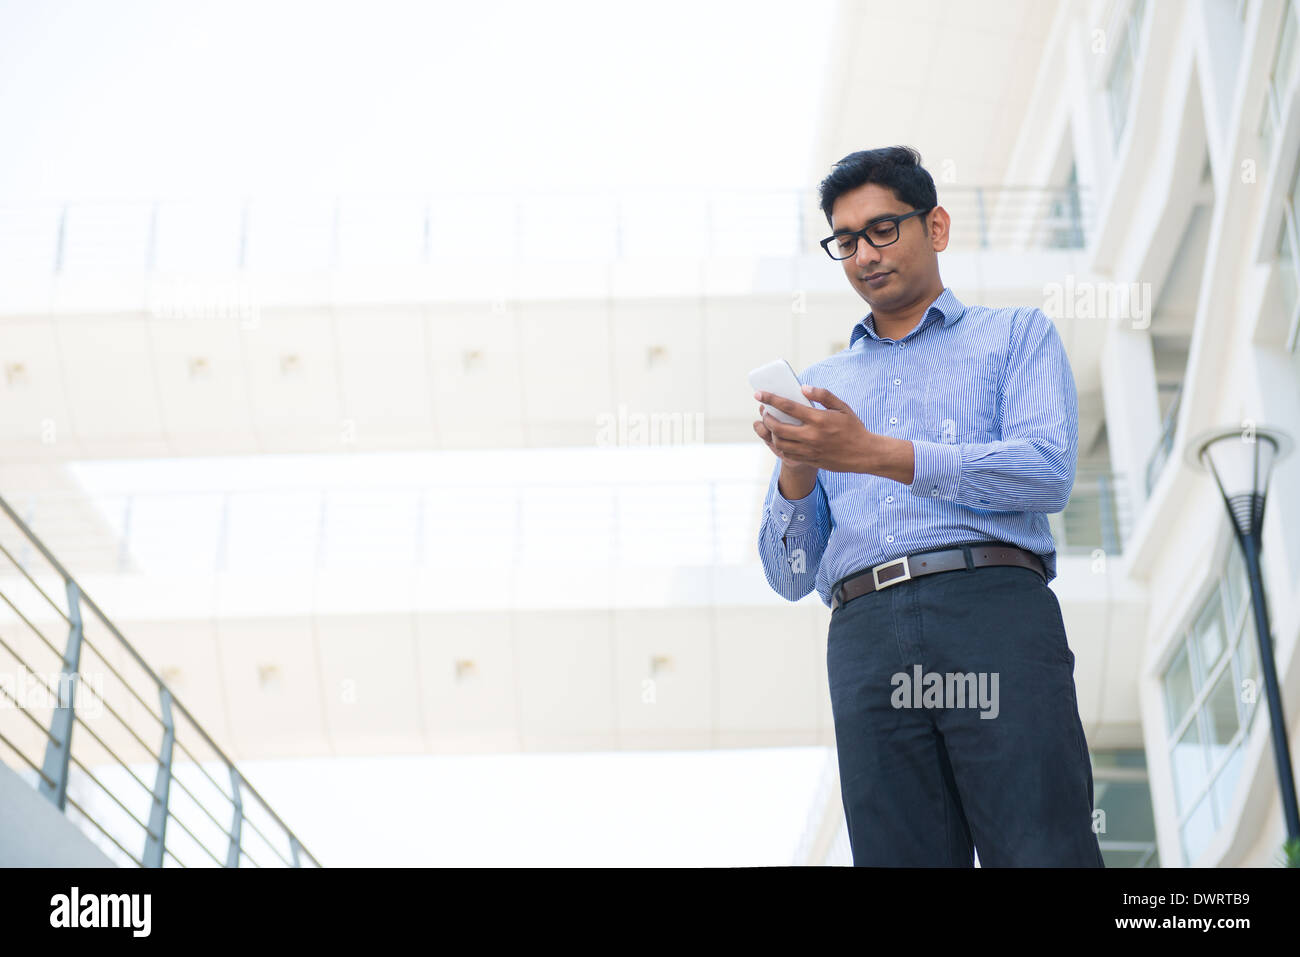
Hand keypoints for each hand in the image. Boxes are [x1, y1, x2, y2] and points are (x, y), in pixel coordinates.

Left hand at [752, 386, 877, 472]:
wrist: (863, 454)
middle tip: (765, 412)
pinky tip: (781, 438)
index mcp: (819, 419)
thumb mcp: (842, 407)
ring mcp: (809, 450)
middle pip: (778, 427)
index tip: (758, 394)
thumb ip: (823, 395)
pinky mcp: (810, 460)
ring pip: (780, 443)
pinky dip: (780, 445)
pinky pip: (788, 454)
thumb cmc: (853, 428)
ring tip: (772, 425)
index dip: (770, 399)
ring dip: (771, 433)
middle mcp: (811, 435)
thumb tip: (803, 388)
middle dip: (767, 418)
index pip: (788, 407)